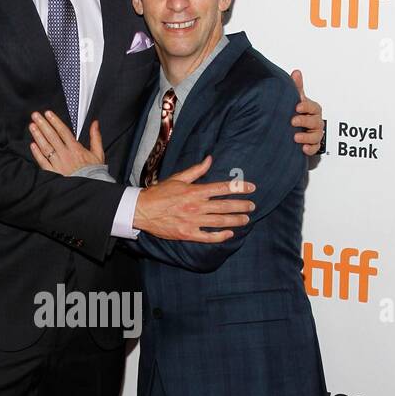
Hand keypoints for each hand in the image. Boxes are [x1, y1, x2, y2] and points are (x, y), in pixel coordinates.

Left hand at [29, 110, 104, 174]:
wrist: (91, 189)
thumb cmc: (94, 173)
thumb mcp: (98, 154)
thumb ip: (96, 137)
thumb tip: (95, 123)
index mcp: (76, 149)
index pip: (63, 131)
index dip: (55, 121)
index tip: (48, 113)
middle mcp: (65, 155)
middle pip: (52, 137)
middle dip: (43, 124)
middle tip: (35, 115)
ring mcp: (58, 164)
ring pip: (46, 148)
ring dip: (38, 136)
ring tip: (32, 126)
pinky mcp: (53, 173)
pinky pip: (43, 162)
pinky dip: (37, 153)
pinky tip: (32, 145)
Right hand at [133, 155, 254, 241]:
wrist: (142, 211)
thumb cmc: (159, 193)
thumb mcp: (178, 178)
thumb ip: (196, 170)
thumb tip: (210, 159)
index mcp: (195, 191)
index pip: (222, 188)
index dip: (239, 187)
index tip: (251, 188)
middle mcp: (196, 206)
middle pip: (225, 206)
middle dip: (241, 205)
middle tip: (252, 206)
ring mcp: (192, 221)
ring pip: (220, 221)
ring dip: (235, 220)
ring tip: (246, 219)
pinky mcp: (187, 234)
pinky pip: (208, 236)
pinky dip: (220, 236)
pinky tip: (229, 233)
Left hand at [290, 69, 324, 155]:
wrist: (294, 130)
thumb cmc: (298, 113)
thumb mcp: (296, 100)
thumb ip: (297, 88)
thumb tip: (296, 72)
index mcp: (313, 110)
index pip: (313, 107)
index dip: (306, 106)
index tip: (297, 107)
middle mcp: (316, 122)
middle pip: (315, 121)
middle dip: (305, 121)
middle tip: (293, 121)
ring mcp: (315, 134)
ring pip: (316, 136)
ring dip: (307, 137)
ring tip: (296, 137)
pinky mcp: (313, 145)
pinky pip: (315, 148)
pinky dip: (310, 149)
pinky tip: (303, 148)